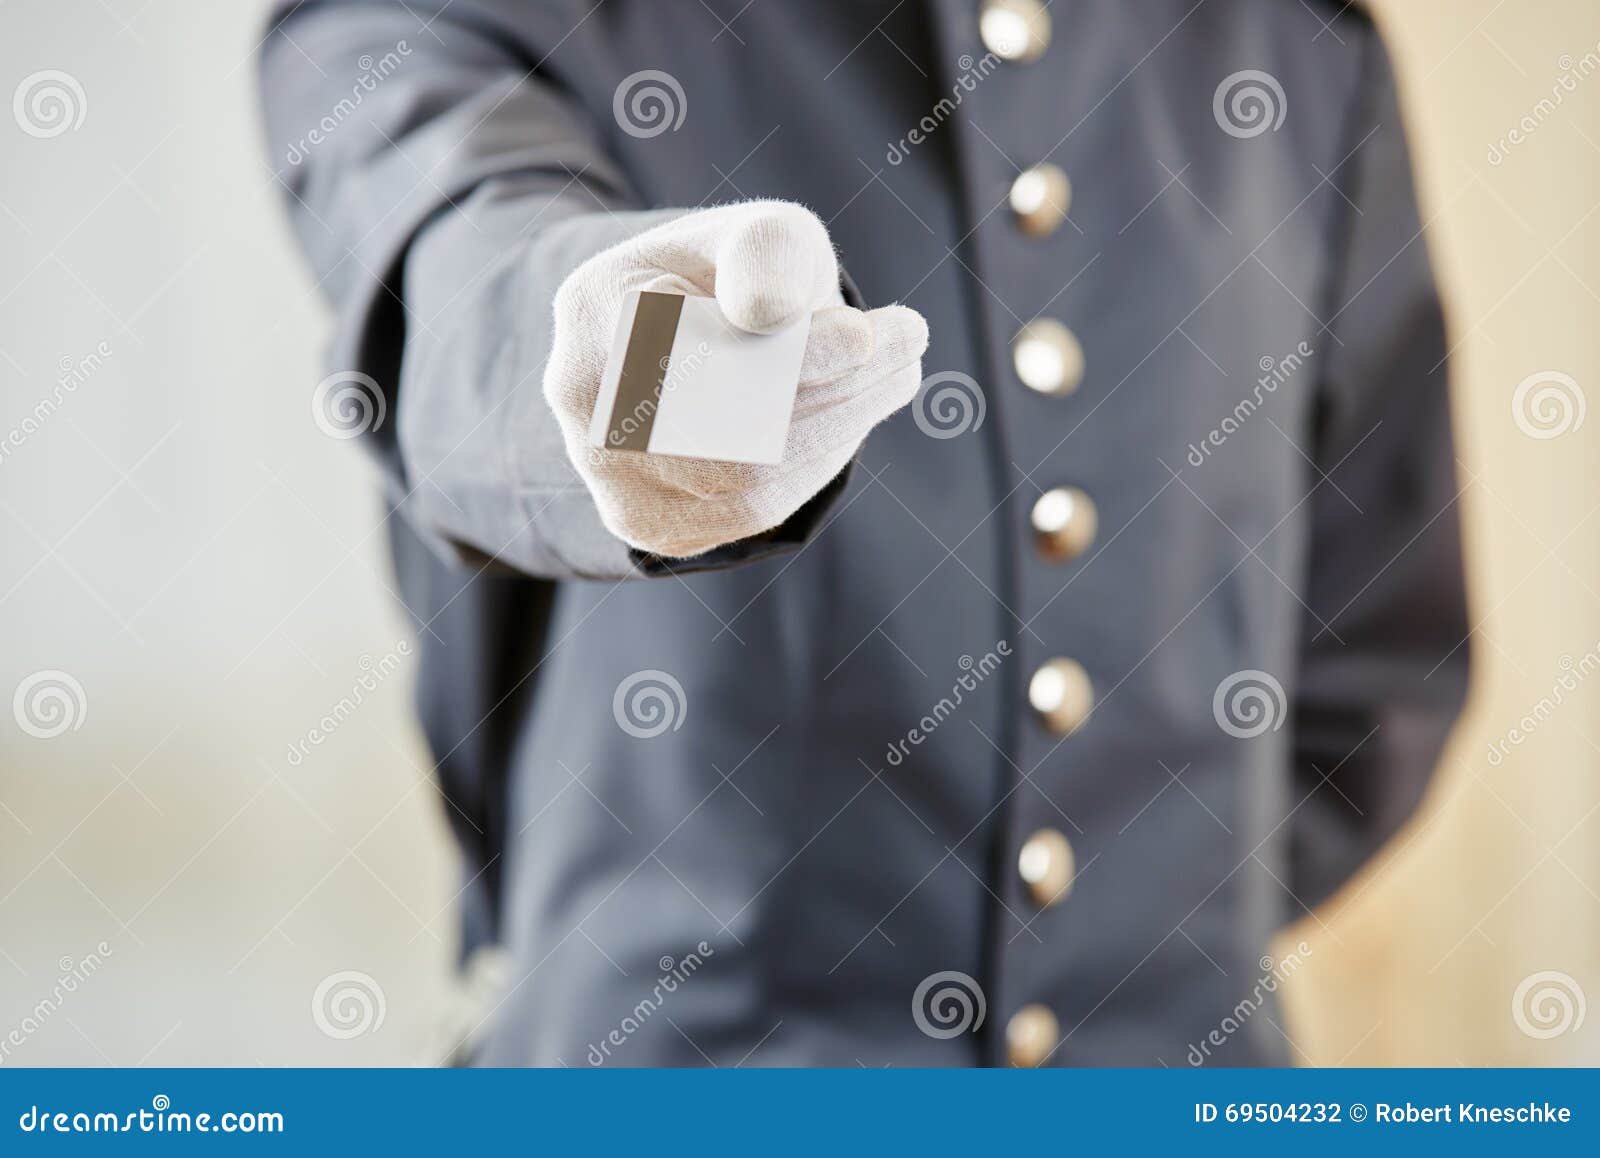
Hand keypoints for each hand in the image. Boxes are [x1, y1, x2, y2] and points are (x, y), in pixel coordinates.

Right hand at [542, 200, 927, 557]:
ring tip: (893, 373)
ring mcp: (611, 478)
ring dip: (839, 430)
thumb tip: (776, 315)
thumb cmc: (728, 278)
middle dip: (835, 393)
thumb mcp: (754, 235)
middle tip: (908, 345)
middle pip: (728, 430)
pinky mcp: (652, 526)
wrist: (680, 343)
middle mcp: (585, 406)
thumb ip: (764, 254)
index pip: (698, 348)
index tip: (869, 333)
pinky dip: (814, 466)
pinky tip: (845, 417)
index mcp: (595, 311)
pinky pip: (750, 513)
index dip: (793, 353)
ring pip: (748, 482)